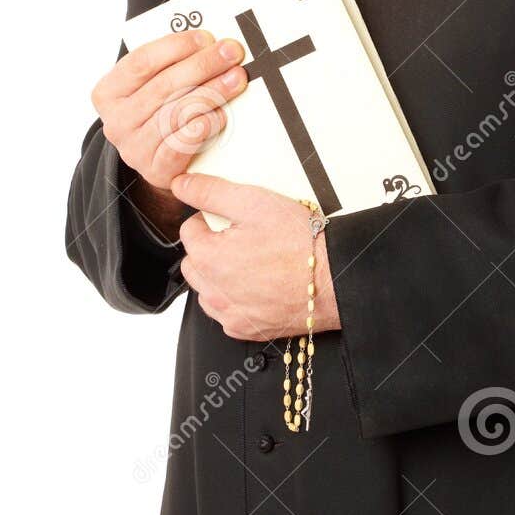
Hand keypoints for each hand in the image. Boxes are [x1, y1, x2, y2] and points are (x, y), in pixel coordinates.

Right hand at [90, 0, 249, 206]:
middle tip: (233, 52)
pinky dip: (203, 127)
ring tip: (238, 79)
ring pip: (173, 116)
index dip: (175, 46)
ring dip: (209, 94)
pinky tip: (223, 113)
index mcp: (109, 89)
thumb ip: (176, 19)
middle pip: (161, 87)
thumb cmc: (170, 99)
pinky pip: (180, 146)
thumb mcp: (169, 60)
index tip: (208, 34)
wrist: (172, 159)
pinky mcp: (156, 172)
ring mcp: (134, 150)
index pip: (141, 60)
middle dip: (201, 67)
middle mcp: (114, 121)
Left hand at [169, 171, 339, 340]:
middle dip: (209, 248)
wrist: (332, 278)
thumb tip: (182, 185)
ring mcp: (229, 313)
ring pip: (207, 290)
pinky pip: (227, 313)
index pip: (188, 232)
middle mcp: (213, 291)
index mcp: (209, 258)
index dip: (209, 219)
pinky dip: (234, 300)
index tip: (228, 219)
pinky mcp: (246, 329)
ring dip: (218, 276)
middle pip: (193, 263)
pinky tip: (256, 285)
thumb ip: (210, 191)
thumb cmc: (299, 243)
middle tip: (240, 238)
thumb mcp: (253, 201)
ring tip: (249, 262)